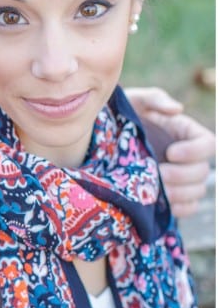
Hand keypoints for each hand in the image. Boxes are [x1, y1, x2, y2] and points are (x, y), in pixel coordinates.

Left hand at [126, 87, 214, 217]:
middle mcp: (188, 157)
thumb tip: (178, 109)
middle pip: (202, 171)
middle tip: (159, 174)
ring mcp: (181, 178)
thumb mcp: (135, 101)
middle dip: (182, 175)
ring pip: (197, 191)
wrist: (100, 141)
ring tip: (155, 189)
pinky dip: (179, 208)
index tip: (171, 152)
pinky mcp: (172, 195)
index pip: (208, 144)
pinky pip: (188, 208)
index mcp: (186, 132)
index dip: (195, 151)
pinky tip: (161, 204)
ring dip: (179, 193)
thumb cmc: (120, 115)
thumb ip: (156, 100)